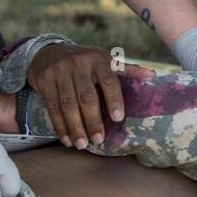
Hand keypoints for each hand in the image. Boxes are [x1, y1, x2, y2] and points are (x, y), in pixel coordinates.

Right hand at [26, 41, 154, 148]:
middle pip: (86, 96)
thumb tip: (152, 75)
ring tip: (82, 144)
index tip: (118, 118)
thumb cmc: (84, 61)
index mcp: (98, 59)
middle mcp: (79, 64)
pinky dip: (59, 126)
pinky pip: (52, 107)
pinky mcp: (45, 81)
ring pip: (68, 104)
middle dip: (93, 120)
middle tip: (99, 139)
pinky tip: (66, 139)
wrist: (48, 52)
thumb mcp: (104, 60)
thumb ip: (126, 69)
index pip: (108, 80)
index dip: (114, 99)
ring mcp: (60, 72)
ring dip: (75, 127)